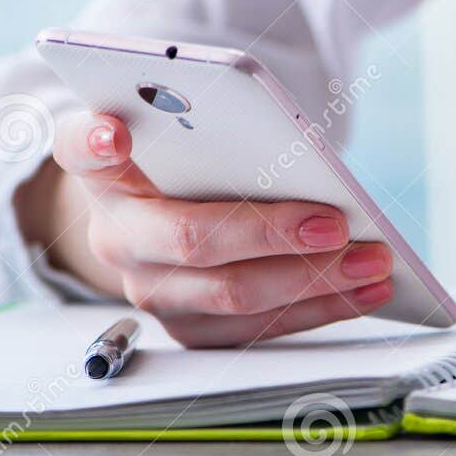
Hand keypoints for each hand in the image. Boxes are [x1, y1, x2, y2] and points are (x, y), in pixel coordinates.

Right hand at [17, 112, 394, 346]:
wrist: (164, 216)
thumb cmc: (192, 162)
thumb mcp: (192, 132)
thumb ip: (220, 126)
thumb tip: (303, 160)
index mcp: (103, 167)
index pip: (82, 146)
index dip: (95, 141)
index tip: (115, 134)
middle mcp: (115, 234)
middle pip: (191, 239)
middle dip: (271, 234)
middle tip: (335, 224)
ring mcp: (147, 289)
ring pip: (232, 296)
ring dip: (314, 280)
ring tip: (373, 260)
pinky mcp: (187, 328)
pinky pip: (256, 329)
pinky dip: (320, 309)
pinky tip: (366, 290)